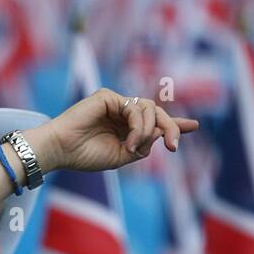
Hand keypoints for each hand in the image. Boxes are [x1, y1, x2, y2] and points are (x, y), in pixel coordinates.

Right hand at [33, 88, 197, 173]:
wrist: (60, 151)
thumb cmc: (84, 156)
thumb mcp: (121, 156)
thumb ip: (143, 145)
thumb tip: (163, 133)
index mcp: (124, 127)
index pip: (154, 121)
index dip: (174, 124)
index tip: (193, 126)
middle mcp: (121, 112)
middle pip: (156, 112)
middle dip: (170, 127)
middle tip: (173, 147)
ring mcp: (115, 103)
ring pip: (148, 109)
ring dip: (147, 131)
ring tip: (132, 148)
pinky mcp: (107, 97)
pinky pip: (134, 108)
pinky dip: (137, 127)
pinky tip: (129, 142)